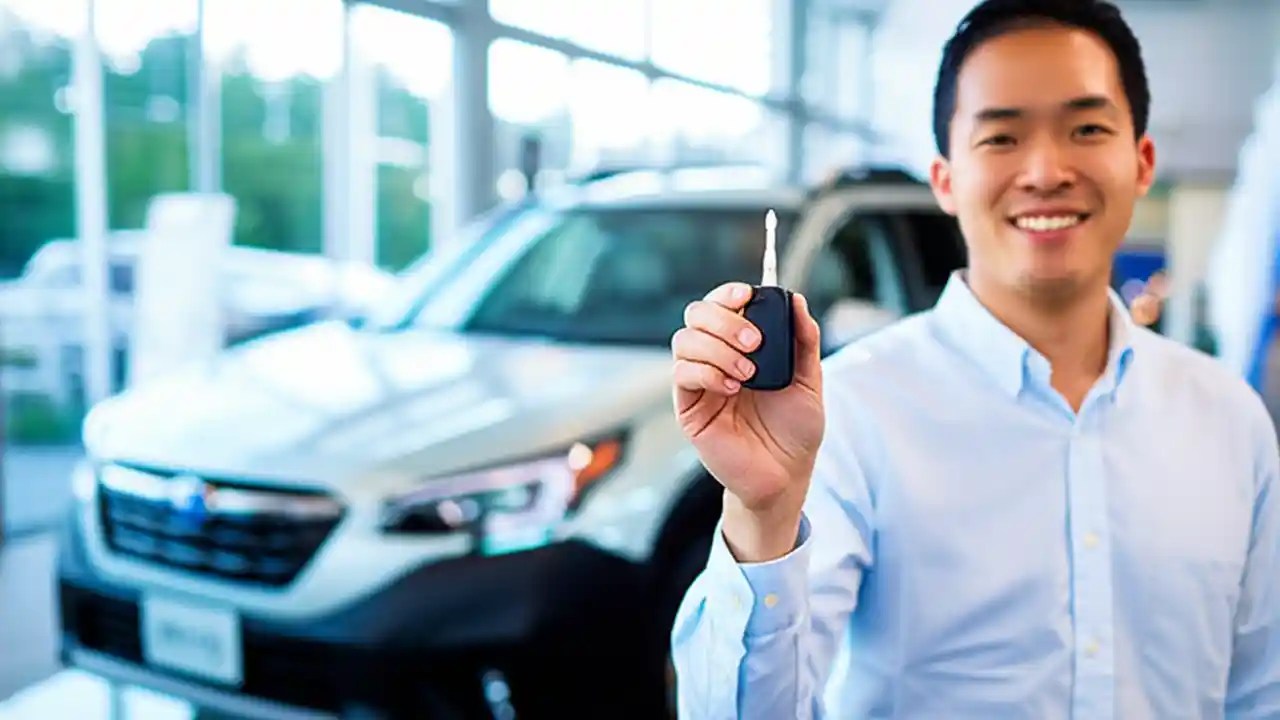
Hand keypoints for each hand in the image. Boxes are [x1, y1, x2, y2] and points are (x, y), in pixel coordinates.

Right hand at [671, 282, 825, 560]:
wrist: (786, 475)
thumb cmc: (796, 431)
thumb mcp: (809, 380)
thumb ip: (804, 341)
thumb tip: (797, 301)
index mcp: (740, 346)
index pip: (720, 306)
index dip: (727, 293)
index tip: (746, 293)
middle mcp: (714, 358)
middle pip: (696, 315)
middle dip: (723, 319)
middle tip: (753, 341)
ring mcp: (699, 383)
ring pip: (685, 341)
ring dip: (717, 348)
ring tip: (748, 372)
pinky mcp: (688, 408)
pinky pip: (683, 375)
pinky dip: (707, 373)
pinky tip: (732, 387)